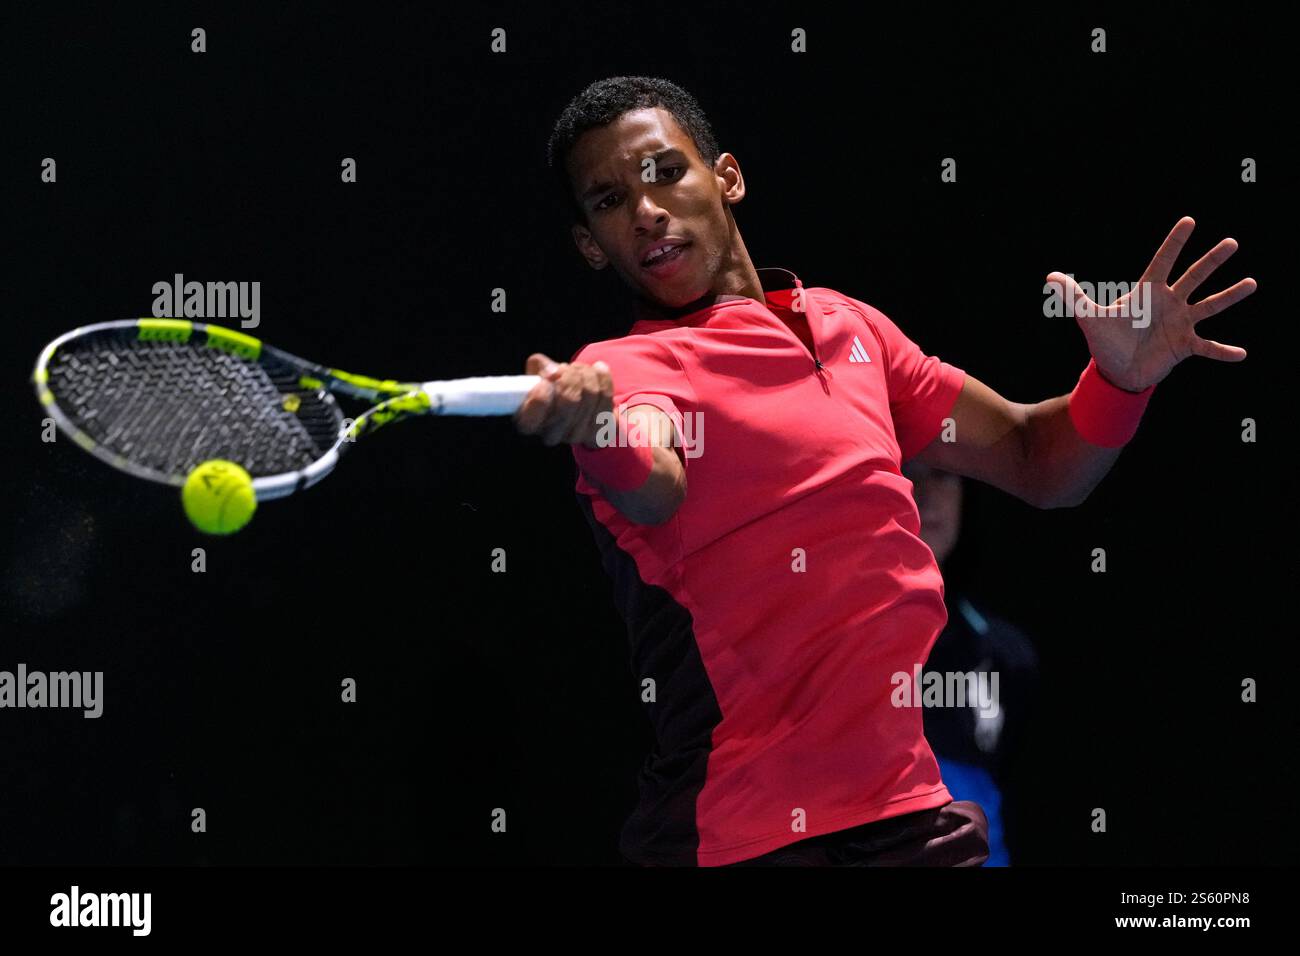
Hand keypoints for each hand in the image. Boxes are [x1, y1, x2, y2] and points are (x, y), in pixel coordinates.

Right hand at [513, 353, 613, 446]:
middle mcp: (552, 435)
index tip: (546, 380)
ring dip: (586, 372)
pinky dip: (603, 377)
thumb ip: (539, 367)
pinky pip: (607, 397)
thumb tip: (553, 372)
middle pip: (569, 400)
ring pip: (591, 394)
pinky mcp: (599, 431)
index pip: (531, 420)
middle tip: (566, 368)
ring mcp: (577, 436)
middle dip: (570, 375)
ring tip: (580, 369)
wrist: (577, 400)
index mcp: (529, 423)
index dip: (540, 397)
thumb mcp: (536, 373)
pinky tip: (597, 371)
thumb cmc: (550, 386)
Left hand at [1046, 216, 1256, 391]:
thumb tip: (1050, 276)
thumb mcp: (1089, 317)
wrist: (1116, 371)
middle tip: (1231, 243)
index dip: (1174, 243)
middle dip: (1211, 261)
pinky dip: (1223, 351)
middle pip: (1194, 277)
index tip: (1189, 221)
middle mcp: (1169, 303)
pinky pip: (1208, 347)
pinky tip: (1242, 354)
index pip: (1163, 261)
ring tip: (1251, 283)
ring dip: (1230, 296)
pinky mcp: (1185, 346)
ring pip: (1210, 305)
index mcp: (1148, 292)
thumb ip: (1074, 296)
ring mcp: (1181, 323)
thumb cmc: (1106, 340)